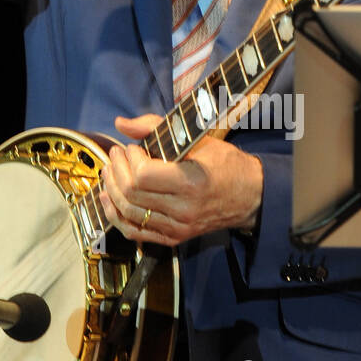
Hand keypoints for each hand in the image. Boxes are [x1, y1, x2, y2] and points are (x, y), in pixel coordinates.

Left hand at [97, 114, 263, 246]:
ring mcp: (178, 228)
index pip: (143, 176)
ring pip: (128, 214)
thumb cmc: (226, 164)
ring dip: (112, 190)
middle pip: (131, 195)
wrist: (250, 196)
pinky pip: (135, 232)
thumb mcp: (197, 139)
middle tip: (116, 154)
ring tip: (110, 172)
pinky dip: (116, 216)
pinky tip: (110, 198)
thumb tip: (121, 123)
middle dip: (117, 171)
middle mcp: (183, 210)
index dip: (130, 160)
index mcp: (192, 183)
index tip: (132, 148)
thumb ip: (156, 127)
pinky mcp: (174, 237)